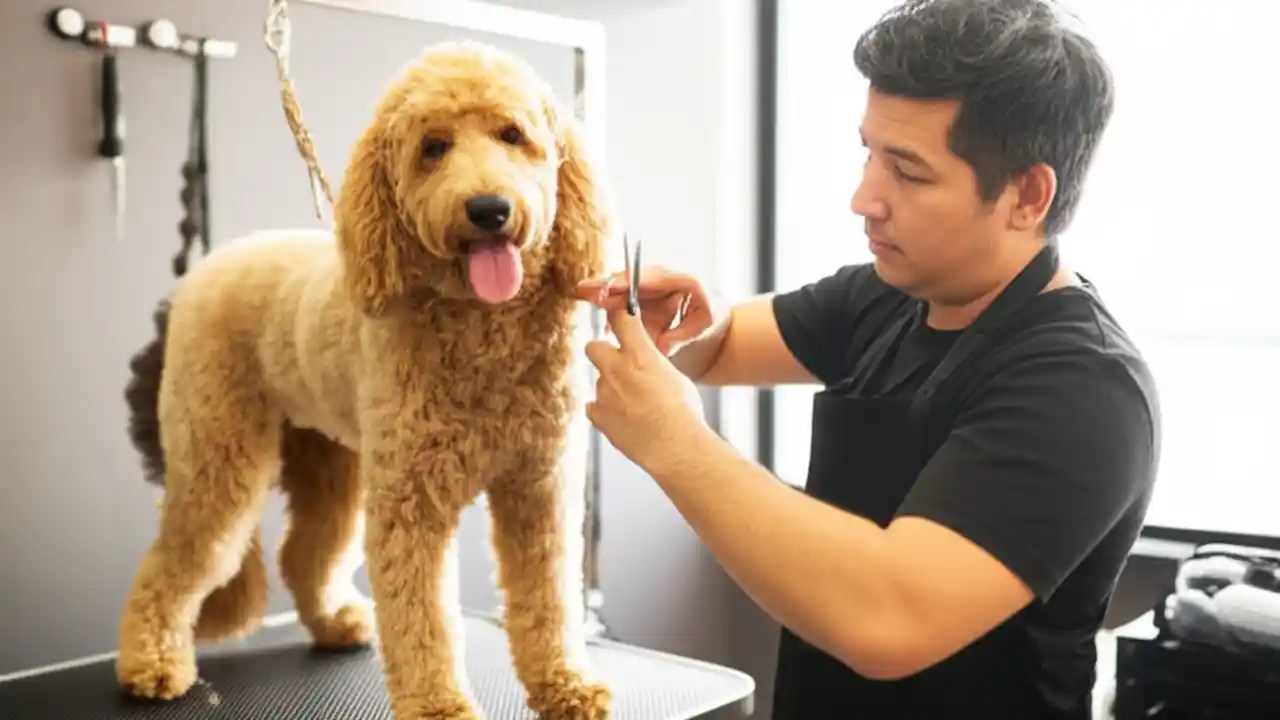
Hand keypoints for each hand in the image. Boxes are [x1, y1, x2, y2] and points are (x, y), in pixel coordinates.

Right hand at [574, 266, 719, 355]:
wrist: (714, 308)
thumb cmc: (712, 315)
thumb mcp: (705, 324)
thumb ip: (683, 335)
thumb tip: (662, 347)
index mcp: (683, 277)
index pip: (652, 278)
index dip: (629, 282)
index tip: (610, 287)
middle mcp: (664, 275)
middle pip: (632, 278)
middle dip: (608, 283)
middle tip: (586, 288)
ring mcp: (652, 283)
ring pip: (624, 285)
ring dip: (603, 288)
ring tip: (581, 291)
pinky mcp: (644, 292)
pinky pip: (624, 295)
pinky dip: (608, 298)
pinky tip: (591, 300)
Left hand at [584, 305, 710, 474]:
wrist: (677, 448)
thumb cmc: (684, 413)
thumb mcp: (675, 377)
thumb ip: (653, 364)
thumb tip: (645, 362)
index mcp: (640, 355)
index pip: (622, 319)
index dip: (621, 315)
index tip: (621, 316)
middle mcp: (616, 370)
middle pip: (593, 346)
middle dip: (602, 352)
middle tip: (617, 364)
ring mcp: (604, 393)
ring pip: (600, 382)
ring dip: (612, 389)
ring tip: (636, 407)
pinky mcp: (598, 416)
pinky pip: (594, 406)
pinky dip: (605, 411)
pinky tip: (624, 419)